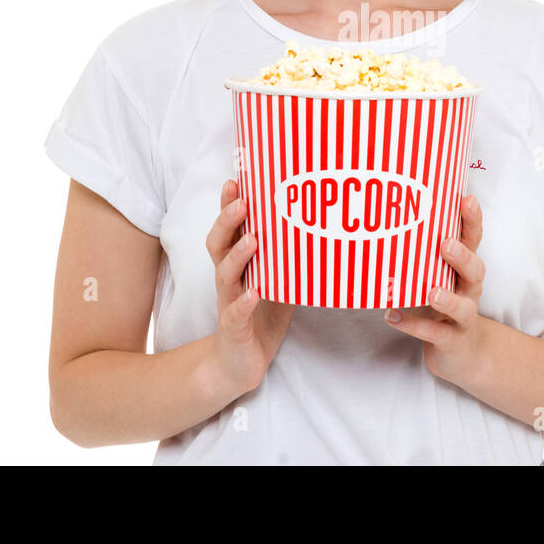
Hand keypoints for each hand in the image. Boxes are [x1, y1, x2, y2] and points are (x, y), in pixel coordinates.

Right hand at [206, 178, 295, 394]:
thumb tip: (324, 228)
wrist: (238, 363)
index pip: (229, 228)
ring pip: (225, 274)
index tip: (236, 180)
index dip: (229, 204)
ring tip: (252, 240)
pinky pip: (236, 313)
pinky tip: (253, 293)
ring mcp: (229, 302)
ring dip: (237, 255)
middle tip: (242, 201)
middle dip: (228, 220)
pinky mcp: (234, 328)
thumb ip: (291, 257)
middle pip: (219, 243)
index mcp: (237, 264)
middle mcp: (229, 279)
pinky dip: (243, 302)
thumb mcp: (279, 281)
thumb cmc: (260, 316)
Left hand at [383, 194, 487, 385]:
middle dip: (462, 257)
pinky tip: (391, 316)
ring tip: (431, 291)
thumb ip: (425, 252)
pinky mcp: (452, 340)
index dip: (473, 220)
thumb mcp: (440, 275)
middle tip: (445, 244)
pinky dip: (413, 324)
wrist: (463, 353)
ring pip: (462, 307)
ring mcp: (463, 317)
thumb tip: (391, 215)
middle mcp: (469, 290)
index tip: (467, 199)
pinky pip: (434, 333)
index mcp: (466, 269)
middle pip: (476, 271)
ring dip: (447, 299)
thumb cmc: (446, 302)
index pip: (474, 241)